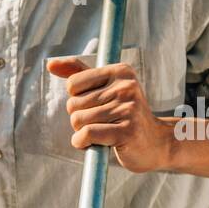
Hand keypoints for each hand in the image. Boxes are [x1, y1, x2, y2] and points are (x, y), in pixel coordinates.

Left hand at [47, 58, 172, 172]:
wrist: (157, 143)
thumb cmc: (125, 116)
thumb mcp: (105, 89)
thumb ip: (78, 74)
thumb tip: (51, 63)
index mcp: (120, 72)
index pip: (72, 84)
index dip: (77, 100)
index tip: (97, 106)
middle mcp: (125, 87)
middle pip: (73, 104)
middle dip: (80, 118)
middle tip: (102, 123)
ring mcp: (128, 108)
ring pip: (78, 120)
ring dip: (82, 132)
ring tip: (103, 132)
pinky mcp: (126, 131)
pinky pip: (86, 134)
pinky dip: (83, 143)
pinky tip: (96, 144)